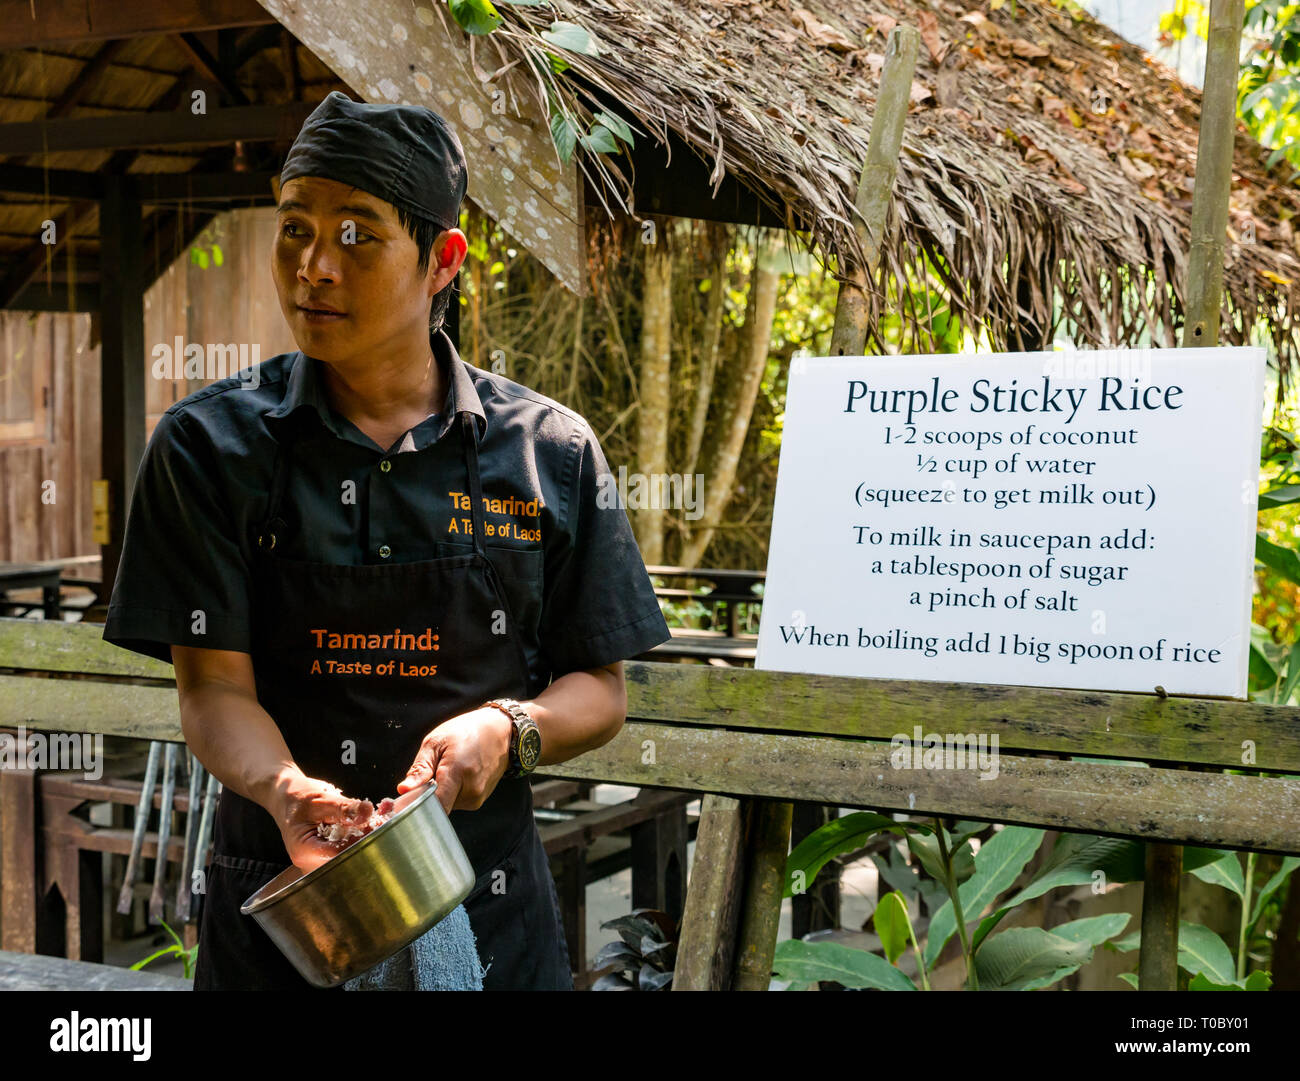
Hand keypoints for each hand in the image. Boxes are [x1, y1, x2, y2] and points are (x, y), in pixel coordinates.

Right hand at [269, 768, 375, 872]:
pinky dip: (362, 834)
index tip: (377, 827)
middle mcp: (310, 861)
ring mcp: (319, 860)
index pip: (338, 854)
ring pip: (350, 853)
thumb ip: (344, 807)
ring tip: (381, 816)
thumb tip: (367, 811)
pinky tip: (373, 820)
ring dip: (367, 836)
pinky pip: (348, 847)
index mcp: (304, 851)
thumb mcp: (321, 798)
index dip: (360, 842)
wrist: (286, 796)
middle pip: (346, 857)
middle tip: (382, 820)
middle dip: (367, 839)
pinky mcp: (328, 854)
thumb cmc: (297, 797)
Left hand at [396, 706, 512, 814]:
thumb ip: (420, 768)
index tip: (407, 798)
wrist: (500, 731)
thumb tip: (403, 790)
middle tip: (431, 773)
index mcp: (457, 772)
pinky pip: (456, 802)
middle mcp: (471, 790)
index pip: (434, 805)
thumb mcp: (437, 741)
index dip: (417, 805)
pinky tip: (458, 775)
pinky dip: (451, 792)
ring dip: (441, 793)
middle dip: (428, 794)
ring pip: (446, 804)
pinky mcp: (479, 800)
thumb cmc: (467, 732)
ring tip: (448, 770)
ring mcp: (478, 797)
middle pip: (437, 806)